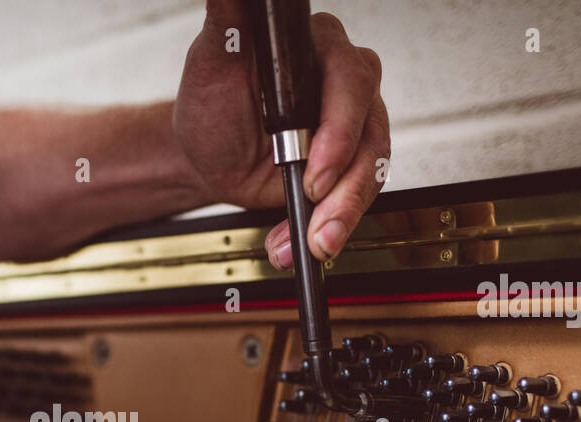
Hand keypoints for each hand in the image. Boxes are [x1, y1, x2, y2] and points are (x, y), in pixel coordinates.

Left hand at [173, 1, 389, 268]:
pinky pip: (360, 195)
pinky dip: (332, 224)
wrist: (208, 160)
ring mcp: (352, 125)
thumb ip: (227, 20)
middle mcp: (343, 82)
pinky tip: (303, 241)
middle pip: (370, 127)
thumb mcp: (211, 63)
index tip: (312, 167)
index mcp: (316, 48)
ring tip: (312, 239)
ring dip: (342, 212)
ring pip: (373, 167)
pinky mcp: (351, 164)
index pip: (348, 76)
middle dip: (344, 179)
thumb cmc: (210, 108)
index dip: (337, 126)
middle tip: (311, 202)